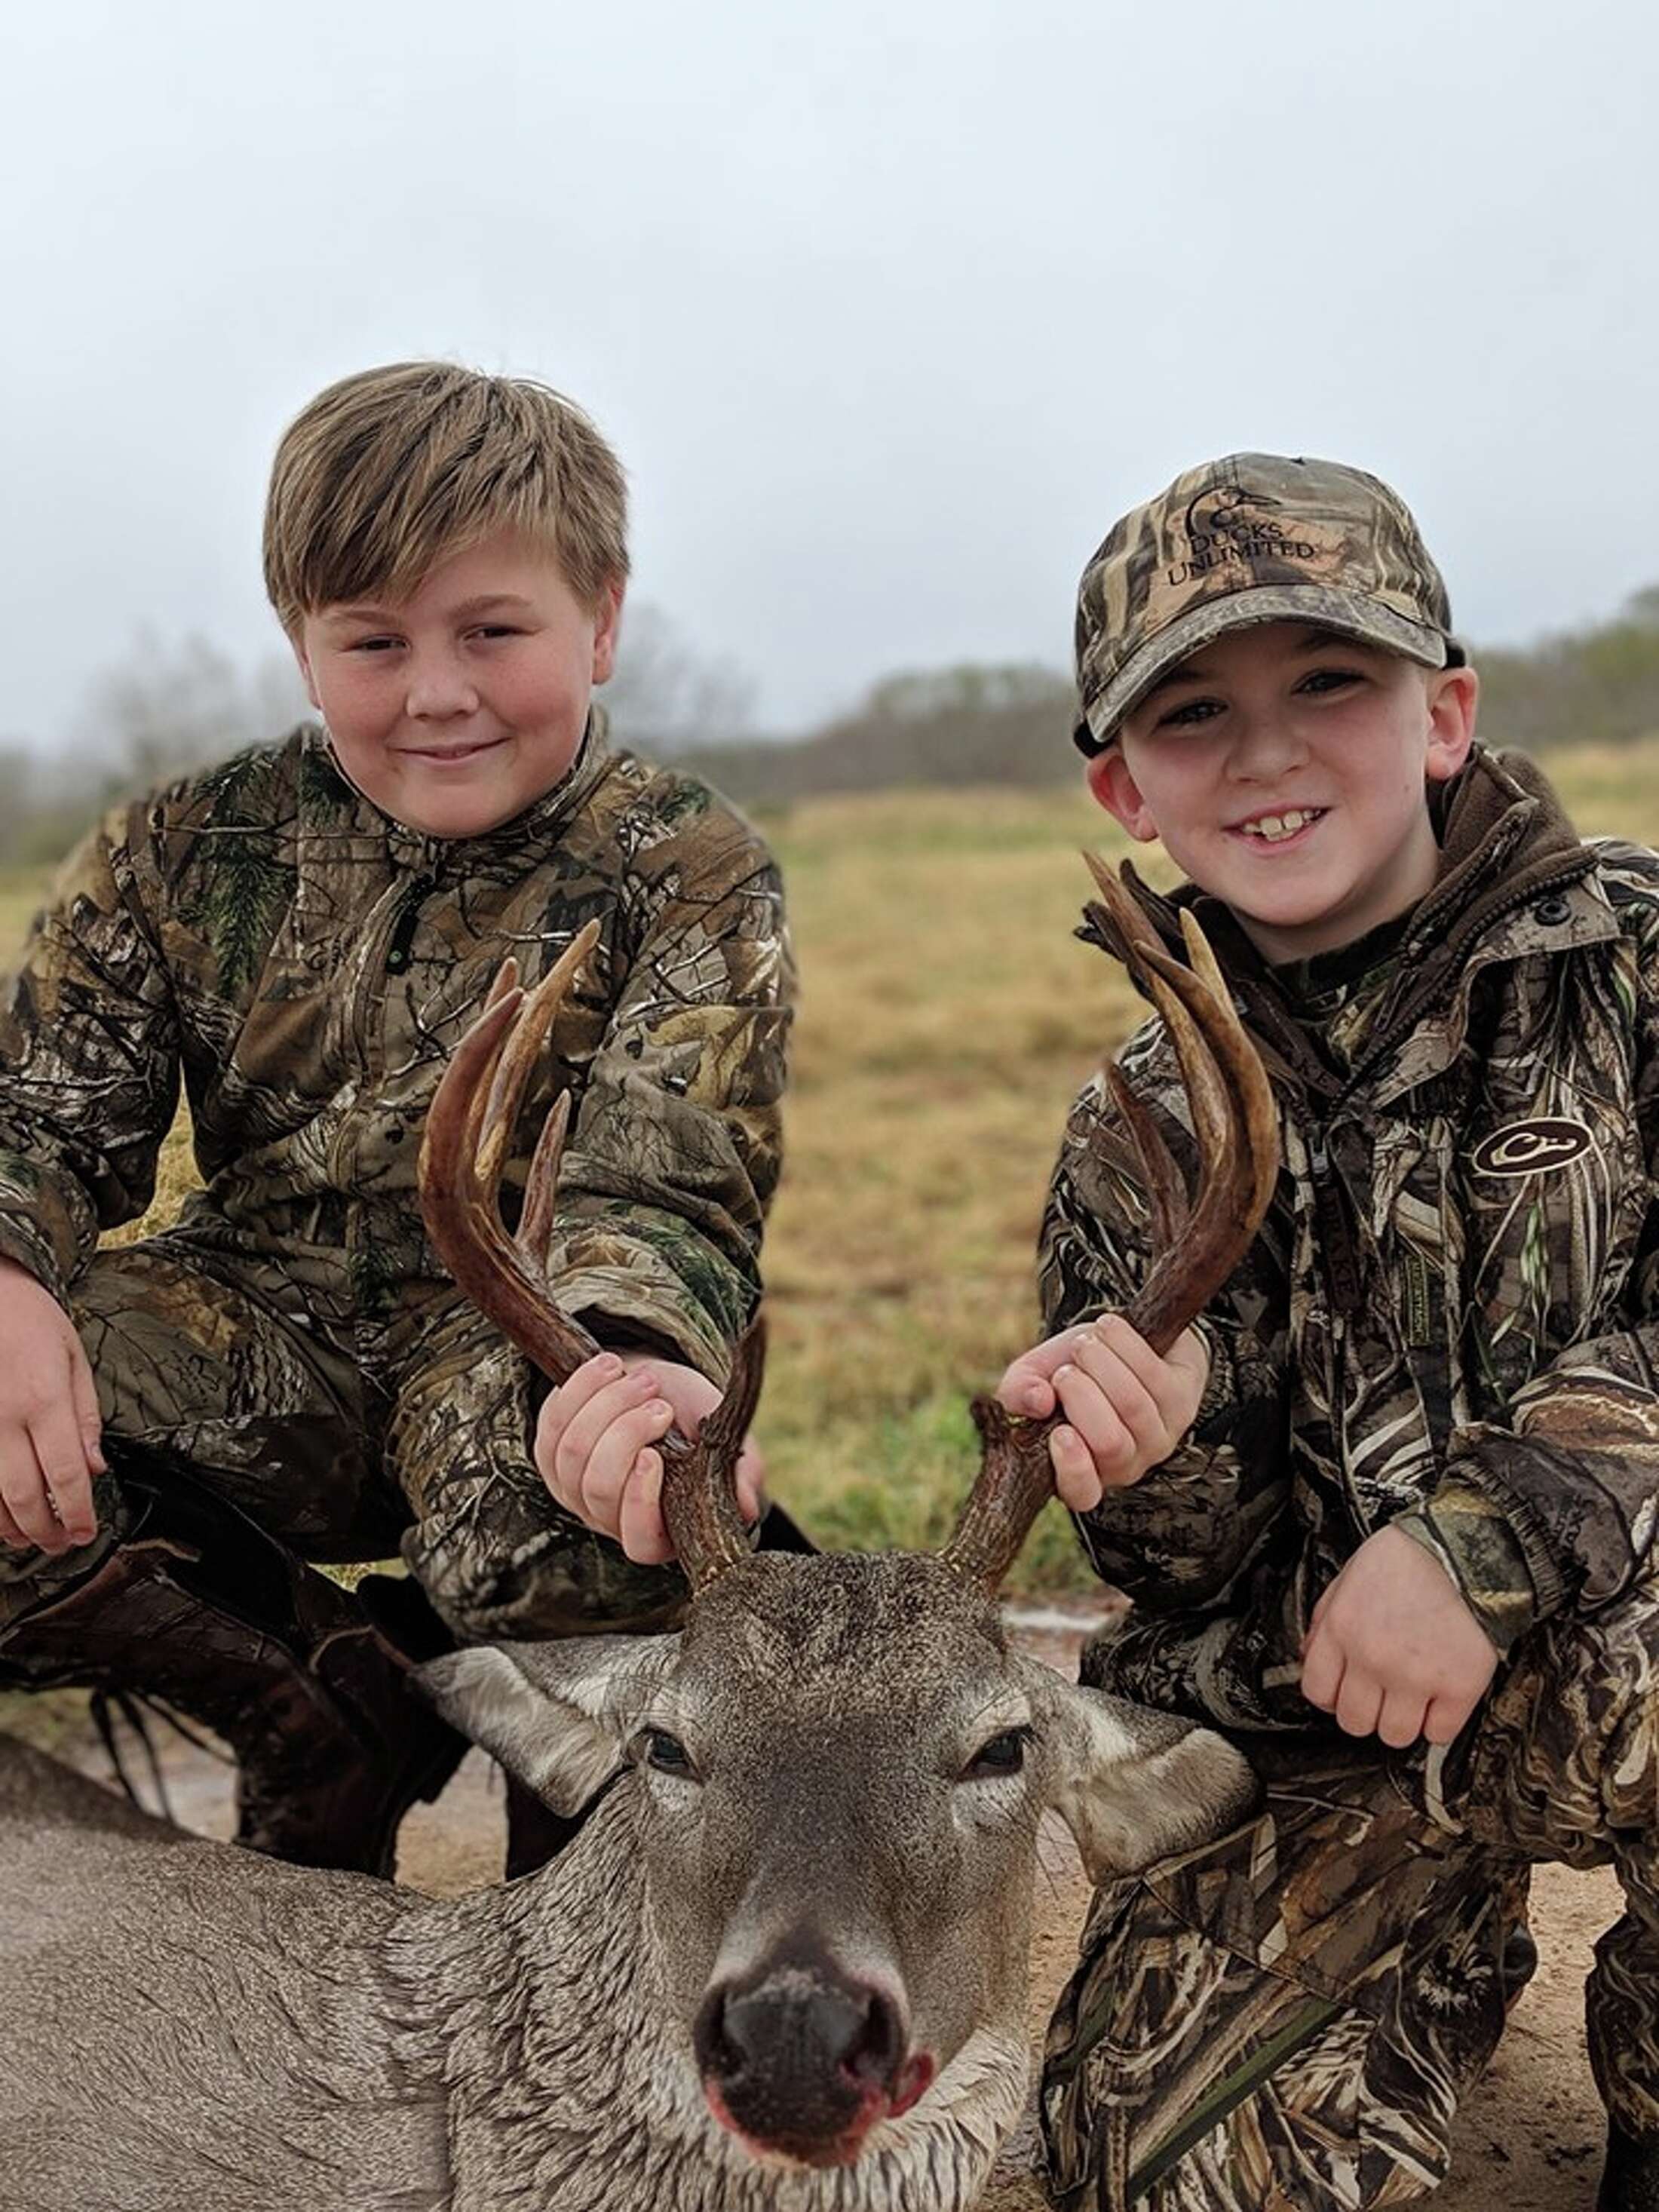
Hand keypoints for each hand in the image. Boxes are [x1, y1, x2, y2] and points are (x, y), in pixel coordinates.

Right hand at [0, 1257, 104, 1553]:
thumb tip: (94, 1468)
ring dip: (13, 1528)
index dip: (77, 1513)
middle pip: (25, 1496)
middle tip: (63, 1543)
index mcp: (44, 1400)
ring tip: (33, 1538)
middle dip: (47, 1530)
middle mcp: (4, 1419)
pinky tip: (2, 1518)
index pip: (66, 1475)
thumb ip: (86, 1418)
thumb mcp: (74, 1360)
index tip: (86, 1532)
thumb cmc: (32, 1323)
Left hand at [534, 1350, 765, 1565]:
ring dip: (608, 1405)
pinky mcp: (549, 1454)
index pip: (639, 1539)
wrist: (662, 1391)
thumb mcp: (731, 1448)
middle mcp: (609, 1519)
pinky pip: (551, 1424)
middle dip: (626, 1434)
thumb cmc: (702, 1430)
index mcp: (658, 1532)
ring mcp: (573, 1490)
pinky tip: (610, 1366)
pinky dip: (581, 1388)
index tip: (654, 1456)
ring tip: (645, 1378)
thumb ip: (739, 1476)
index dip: (639, 1502)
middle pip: (599, 1487)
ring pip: (572, 1452)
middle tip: (660, 1402)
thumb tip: (745, 1506)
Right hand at [995, 1315, 1208, 1511]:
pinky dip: (1124, 1344)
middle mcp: (1125, 1465)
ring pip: (1132, 1406)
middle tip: (1066, 1371)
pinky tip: (1107, 1328)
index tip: (1059, 1432)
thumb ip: (1018, 1391)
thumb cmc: (1071, 1369)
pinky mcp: (1182, 1406)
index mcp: (1083, 1470)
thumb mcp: (1036, 1377)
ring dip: (1101, 1364)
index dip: (1073, 1469)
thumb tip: (1036, 1401)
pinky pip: (1153, 1376)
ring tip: (1084, 1344)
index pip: (1083, 1494)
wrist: (1122, 1342)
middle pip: (1110, 1443)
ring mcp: (1159, 1439)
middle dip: (1081, 1396)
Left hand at [1300, 1525, 1498, 1746]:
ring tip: (1412, 1698)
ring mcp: (1416, 1676)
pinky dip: (1439, 1723)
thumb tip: (1310, 1659)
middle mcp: (1373, 1658)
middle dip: (1366, 1712)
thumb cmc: (1406, 1560)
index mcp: (1342, 1630)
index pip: (1318, 1693)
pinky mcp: (1458, 1686)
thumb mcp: (1346, 1580)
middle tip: (1382, 1696)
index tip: (1347, 1693)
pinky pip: (1439, 1733)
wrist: (1461, 1550)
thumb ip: (1323, 1622)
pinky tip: (1440, 1701)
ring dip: (1402, 1722)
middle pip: (1354, 1722)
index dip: (1332, 1697)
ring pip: (1394, 1735)